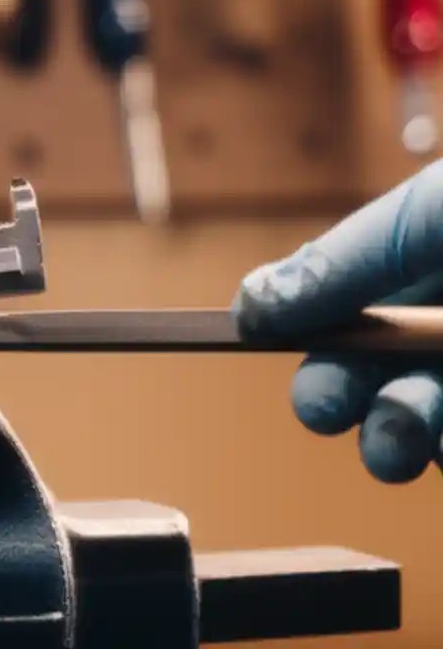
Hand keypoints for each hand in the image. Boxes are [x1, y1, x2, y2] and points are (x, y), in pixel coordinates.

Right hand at [233, 161, 442, 484]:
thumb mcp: (428, 217)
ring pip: (414, 427)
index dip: (282, 326)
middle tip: (325, 407)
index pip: (330, 304)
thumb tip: (249, 305)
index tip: (230, 339)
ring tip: (409, 428)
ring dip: (395, 436)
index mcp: (418, 259)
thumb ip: (344, 262)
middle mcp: (439, 319)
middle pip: (362, 375)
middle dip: (330, 396)